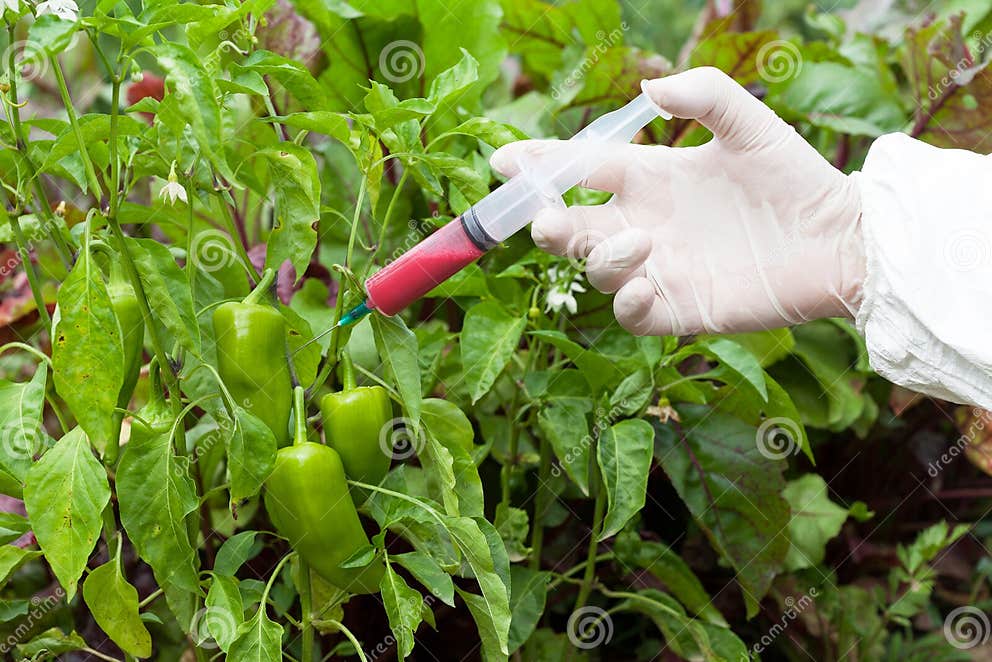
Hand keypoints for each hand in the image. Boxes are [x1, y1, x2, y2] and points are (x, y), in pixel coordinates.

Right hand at [490, 67, 865, 335]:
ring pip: (595, 270)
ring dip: (600, 255)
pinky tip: (646, 284)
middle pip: (570, 227)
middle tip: (547, 218)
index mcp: (648, 178)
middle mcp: (641, 223)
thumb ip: (703, 95)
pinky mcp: (678, 308)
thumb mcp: (751, 124)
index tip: (504, 163)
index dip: (538, 166)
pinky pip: (632, 314)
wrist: (838, 239)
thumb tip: (647, 88)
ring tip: (638, 239)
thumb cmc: (794, 178)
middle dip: (547, 223)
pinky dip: (627, 302)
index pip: (578, 170)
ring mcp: (657, 268)